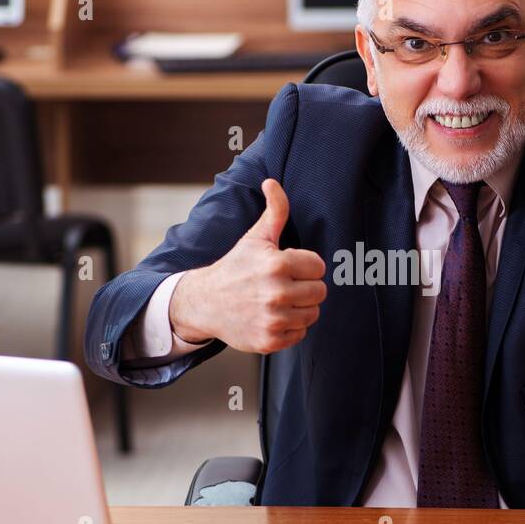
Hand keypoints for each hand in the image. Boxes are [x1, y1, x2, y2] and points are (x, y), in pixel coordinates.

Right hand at [170, 179, 326, 353]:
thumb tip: (272, 182)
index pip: (318, 268)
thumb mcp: (255, 238)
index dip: (305, 267)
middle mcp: (277, 293)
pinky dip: (290, 328)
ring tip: (279, 301)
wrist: (204, 302)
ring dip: (300, 308)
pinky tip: (272, 317)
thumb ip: (274, 211)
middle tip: (284, 286)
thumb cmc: (235, 268)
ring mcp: (273, 319)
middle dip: (305, 288)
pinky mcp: (270, 341)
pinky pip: (300, 334)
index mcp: (278, 264)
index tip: (288, 268)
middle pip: (320, 292)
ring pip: (312, 314)